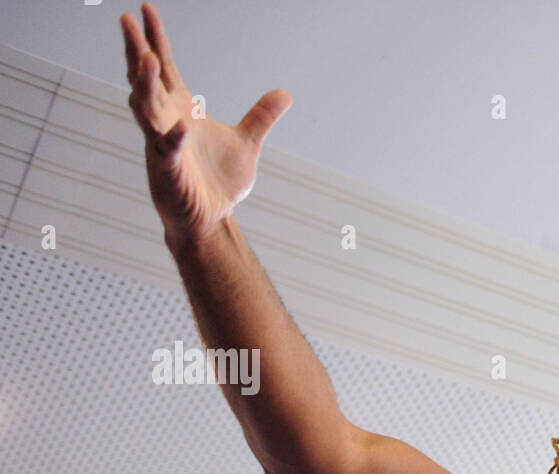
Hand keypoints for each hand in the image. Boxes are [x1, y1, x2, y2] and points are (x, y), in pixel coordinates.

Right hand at [121, 3, 291, 245]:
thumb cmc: (220, 182)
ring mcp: (162, 145)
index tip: (145, 9)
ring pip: (146, 110)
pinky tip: (181, 128)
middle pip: (144, 80)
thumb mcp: (247, 144)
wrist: (211, 220)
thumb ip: (261, 117)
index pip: (165, 67)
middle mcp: (165, 122)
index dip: (156, 39)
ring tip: (146, 59)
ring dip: (145, 85)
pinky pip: (168, 150)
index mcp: (180, 110)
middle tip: (126, 22)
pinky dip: (174, 138)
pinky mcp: (168, 171)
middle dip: (135, 51)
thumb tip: (286, 94)